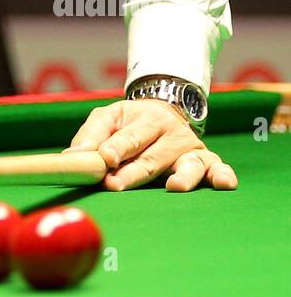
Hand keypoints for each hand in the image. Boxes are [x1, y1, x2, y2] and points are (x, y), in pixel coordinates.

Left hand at [66, 98, 237, 191]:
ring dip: (182, 175)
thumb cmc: (129, 122)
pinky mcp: (207, 159)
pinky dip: (222, 175)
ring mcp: (190, 147)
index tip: (105, 159)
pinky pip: (218, 167)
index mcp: (143, 118)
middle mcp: (170, 131)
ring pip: (188, 163)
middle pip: (153, 155)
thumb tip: (72, 159)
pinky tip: (225, 183)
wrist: (165, 109)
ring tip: (175, 187)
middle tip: (117, 185)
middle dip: (135, 172)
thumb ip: (90, 137)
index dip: (117, 148)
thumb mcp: (108, 118)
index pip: (129, 136)